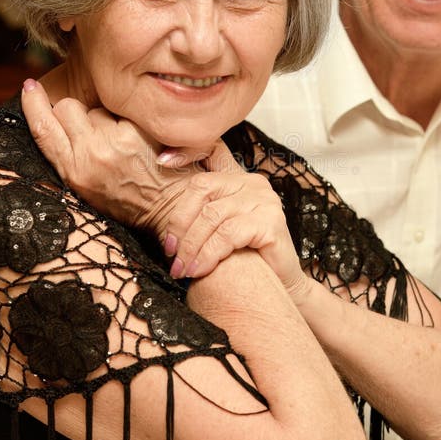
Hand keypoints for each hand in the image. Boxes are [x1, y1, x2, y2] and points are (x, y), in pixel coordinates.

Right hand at [21, 79, 194, 239]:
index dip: (33, 105)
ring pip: (95, 108)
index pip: (43, 129)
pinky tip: (137, 139)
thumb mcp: (87, 187)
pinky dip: (127, 120)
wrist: (170, 206)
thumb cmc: (128, 197)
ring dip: (104, 118)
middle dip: (76, 113)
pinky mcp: (137, 131)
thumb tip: (55, 118)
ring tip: (119, 142)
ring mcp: (114, 140)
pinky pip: (121, 111)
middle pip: (66, 107)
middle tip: (93, 132)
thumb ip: (69, 156)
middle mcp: (90, 155)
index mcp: (73, 172)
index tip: (29, 88)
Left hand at [160, 141, 309, 303]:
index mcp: (239, 179)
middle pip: (203, 194)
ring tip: (183, 268)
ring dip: (192, 247)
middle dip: (181, 227)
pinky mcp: (271, 221)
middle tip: (171, 255)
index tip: (160, 163)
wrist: (280, 282)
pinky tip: (201, 269)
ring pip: (212, 216)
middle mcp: (254, 184)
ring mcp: (265, 201)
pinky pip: (228, 234)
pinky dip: (209, 254)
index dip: (184, 157)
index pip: (206, 164)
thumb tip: (163, 209)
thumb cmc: (246, 257)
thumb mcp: (219, 229)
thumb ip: (201, 214)